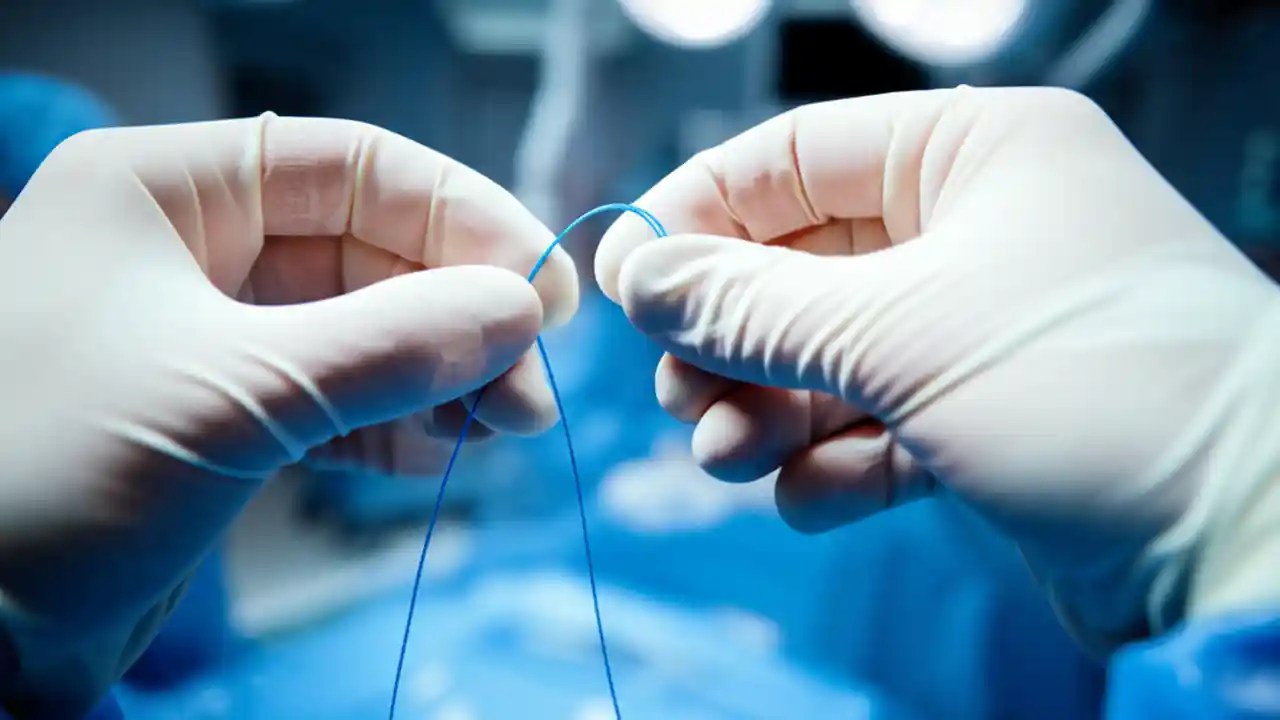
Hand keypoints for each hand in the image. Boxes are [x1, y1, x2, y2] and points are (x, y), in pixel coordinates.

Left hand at [0, 114, 576, 715]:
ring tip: (503, 427)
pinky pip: (340, 398)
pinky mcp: (226, 417)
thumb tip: (520, 312)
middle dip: (458, 319)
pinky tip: (437, 453)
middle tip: (529, 390)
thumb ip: (392, 345)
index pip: (355, 167)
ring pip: (366, 331)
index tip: (546, 288)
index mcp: (169, 190)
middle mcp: (193, 249)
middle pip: (373, 255)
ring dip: (441, 376)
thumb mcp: (237, 392)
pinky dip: (397, 423)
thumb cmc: (52, 475)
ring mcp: (213, 336)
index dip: (463, 217)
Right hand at [595, 87, 1279, 654]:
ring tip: (733, 457)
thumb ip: (753, 305)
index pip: (795, 157)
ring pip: (829, 354)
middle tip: (686, 397)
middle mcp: (978, 229)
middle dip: (733, 337)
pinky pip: (875, 426)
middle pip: (801, 266)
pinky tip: (820, 498)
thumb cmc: (1095, 394)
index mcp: (975, 154)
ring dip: (768, 410)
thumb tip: (640, 275)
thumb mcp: (899, 335)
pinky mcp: (986, 419)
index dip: (700, 215)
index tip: (628, 284)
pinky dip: (835, 466)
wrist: (1250, 547)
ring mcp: (981, 328)